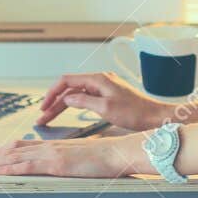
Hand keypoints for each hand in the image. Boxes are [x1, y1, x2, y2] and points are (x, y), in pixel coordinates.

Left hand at [0, 135, 141, 178]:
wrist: (118, 153)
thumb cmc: (104, 158)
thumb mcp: (79, 159)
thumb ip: (66, 161)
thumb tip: (58, 167)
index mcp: (52, 146)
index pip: (20, 147)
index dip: (0, 152)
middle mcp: (47, 147)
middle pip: (11, 150)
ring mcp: (51, 154)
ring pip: (14, 156)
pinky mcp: (56, 164)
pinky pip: (27, 165)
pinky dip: (9, 167)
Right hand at [37, 71, 165, 131]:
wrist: (155, 116)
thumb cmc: (135, 112)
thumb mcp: (105, 108)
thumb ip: (84, 102)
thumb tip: (67, 98)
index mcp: (97, 79)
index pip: (66, 81)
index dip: (52, 93)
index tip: (44, 107)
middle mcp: (99, 80)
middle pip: (69, 89)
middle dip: (54, 102)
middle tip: (43, 117)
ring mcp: (103, 87)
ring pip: (76, 94)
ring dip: (62, 105)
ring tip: (50, 118)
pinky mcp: (107, 96)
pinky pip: (85, 98)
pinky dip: (74, 105)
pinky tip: (68, 112)